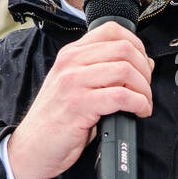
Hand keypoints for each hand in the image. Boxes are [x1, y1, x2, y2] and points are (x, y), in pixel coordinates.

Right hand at [6, 21, 153, 178]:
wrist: (31, 148)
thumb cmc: (56, 120)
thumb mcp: (77, 86)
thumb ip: (105, 71)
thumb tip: (145, 63)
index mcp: (71, 54)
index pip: (112, 30)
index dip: (137, 45)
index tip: (143, 65)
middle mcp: (71, 63)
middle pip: (124, 49)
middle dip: (144, 70)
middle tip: (145, 89)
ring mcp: (73, 82)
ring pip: (125, 70)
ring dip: (144, 89)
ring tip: (143, 103)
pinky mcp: (79, 105)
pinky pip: (120, 95)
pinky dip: (138, 104)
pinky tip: (139, 111)